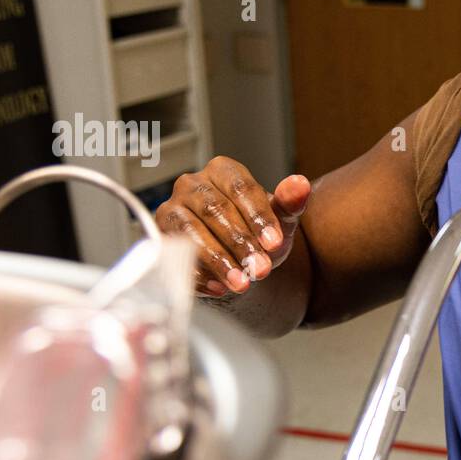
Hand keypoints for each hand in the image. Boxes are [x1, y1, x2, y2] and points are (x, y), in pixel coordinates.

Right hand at [155, 156, 309, 296]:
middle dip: (240, 243)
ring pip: (191, 231)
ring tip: (241, 283)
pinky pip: (174, 253)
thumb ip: (290, 203)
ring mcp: (172, 208)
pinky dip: (198, 273)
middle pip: (215, 210)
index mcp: (223, 171)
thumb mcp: (279, 220)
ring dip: (218, 260)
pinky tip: (218, 288)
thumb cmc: (257, 233)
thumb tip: (300, 184)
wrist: (237, 259)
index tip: (274, 244)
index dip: (258, 217)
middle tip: (261, 270)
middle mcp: (192, 184)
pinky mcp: (160, 236)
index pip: (240, 190)